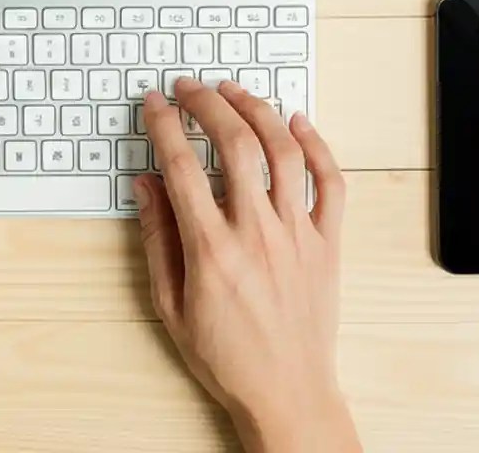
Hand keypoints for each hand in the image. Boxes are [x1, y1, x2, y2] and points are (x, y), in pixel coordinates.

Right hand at [137, 78, 360, 452]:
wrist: (286, 390)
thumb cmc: (227, 355)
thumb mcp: (171, 305)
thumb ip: (158, 239)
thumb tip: (146, 186)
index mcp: (212, 250)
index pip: (183, 167)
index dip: (165, 126)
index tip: (155, 104)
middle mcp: (257, 233)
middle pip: (235, 144)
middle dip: (208, 104)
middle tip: (190, 88)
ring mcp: (298, 234)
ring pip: (284, 151)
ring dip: (258, 111)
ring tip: (234, 92)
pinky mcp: (327, 242)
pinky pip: (331, 182)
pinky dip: (317, 145)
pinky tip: (298, 123)